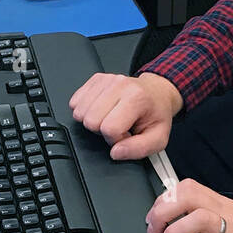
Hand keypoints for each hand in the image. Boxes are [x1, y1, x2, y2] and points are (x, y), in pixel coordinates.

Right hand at [69, 71, 183, 160]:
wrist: (156, 93)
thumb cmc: (156, 114)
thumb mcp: (158, 138)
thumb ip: (138, 149)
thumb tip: (115, 153)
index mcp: (136, 98)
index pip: (109, 128)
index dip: (116, 139)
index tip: (127, 135)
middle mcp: (119, 85)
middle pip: (90, 120)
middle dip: (103, 130)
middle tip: (119, 126)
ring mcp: (105, 80)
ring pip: (79, 112)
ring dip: (94, 120)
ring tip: (111, 118)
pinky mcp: (95, 79)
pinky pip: (75, 102)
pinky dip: (86, 110)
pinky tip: (102, 110)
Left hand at [145, 179, 232, 232]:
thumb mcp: (232, 224)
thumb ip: (207, 219)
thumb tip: (175, 222)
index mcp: (223, 204)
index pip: (188, 187)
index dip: (164, 199)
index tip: (153, 217)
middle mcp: (228, 212)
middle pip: (189, 196)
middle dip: (163, 212)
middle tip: (153, 230)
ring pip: (199, 218)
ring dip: (175, 232)